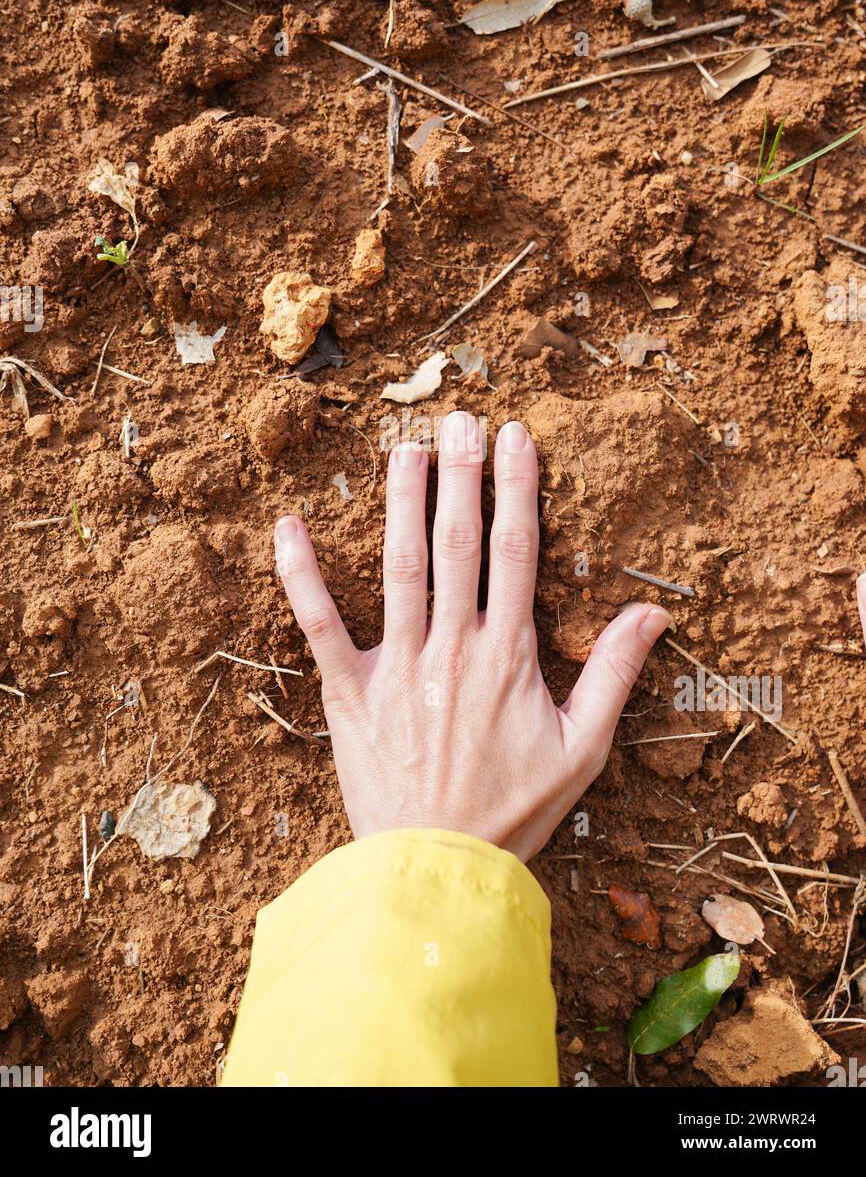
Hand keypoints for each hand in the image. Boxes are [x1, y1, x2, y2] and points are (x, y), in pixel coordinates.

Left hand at [274, 412, 670, 860]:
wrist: (439, 869)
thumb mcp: (583, 748)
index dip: (517, 489)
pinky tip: (289, 525)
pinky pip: (320, 624)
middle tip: (459, 417)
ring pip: (398, 567)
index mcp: (508, 656)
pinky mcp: (348, 693)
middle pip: (456, 543)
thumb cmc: (514, 811)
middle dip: (460, 475)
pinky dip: (302, 575)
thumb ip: (614, 674)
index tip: (517, 438)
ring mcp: (396, 666)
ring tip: (403, 446)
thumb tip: (651, 612)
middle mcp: (452, 647)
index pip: (515, 552)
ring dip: (399, 502)